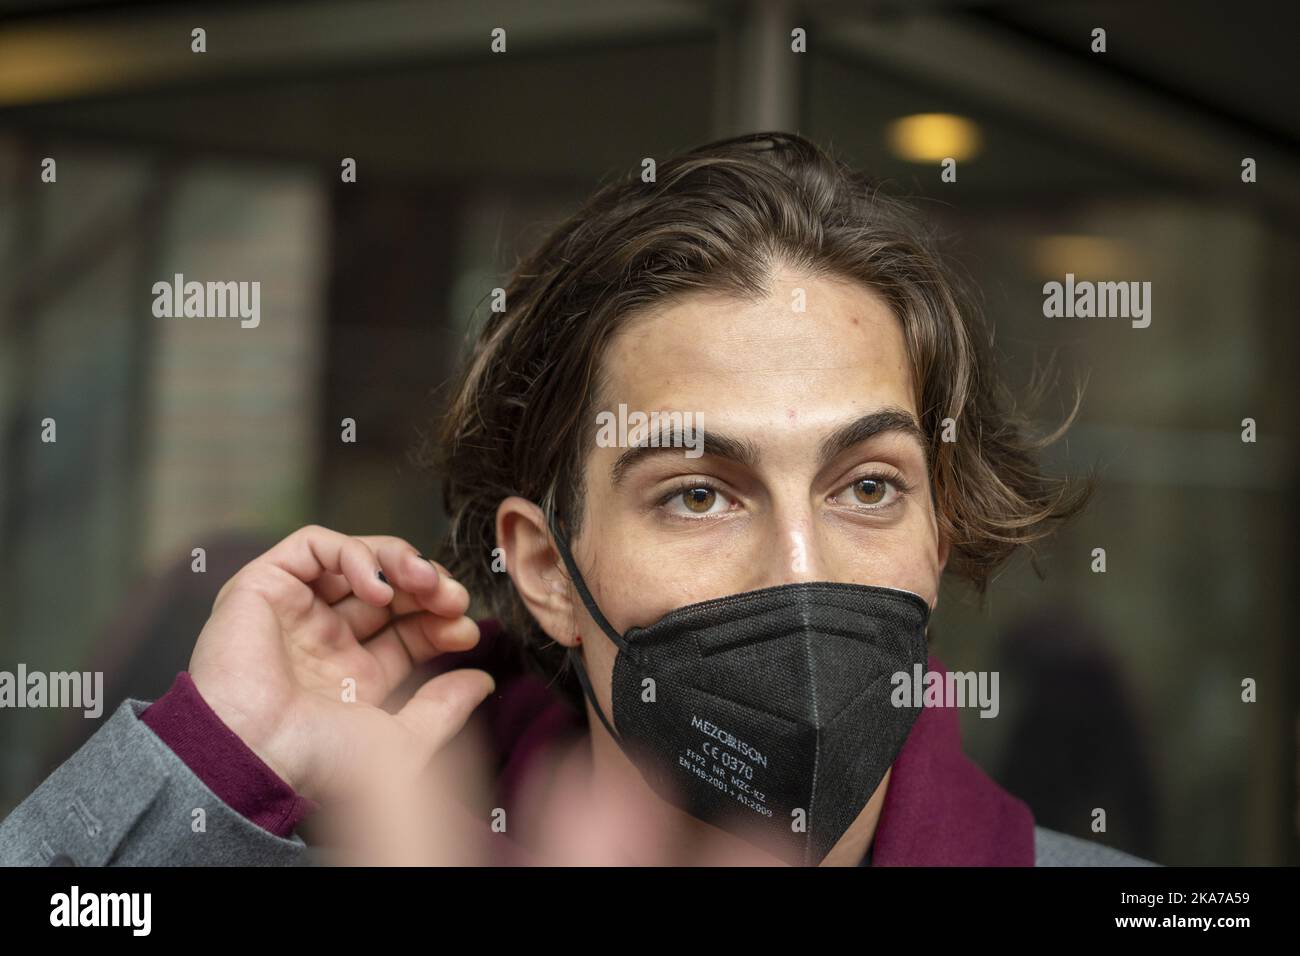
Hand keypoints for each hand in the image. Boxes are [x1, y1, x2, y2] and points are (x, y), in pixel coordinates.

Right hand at [188, 525, 494, 805]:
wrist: (257, 756)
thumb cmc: (320, 763)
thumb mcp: (403, 741)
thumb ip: (445, 708)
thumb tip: (483, 681)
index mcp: (352, 676)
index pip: (409, 630)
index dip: (442, 621)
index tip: (467, 631)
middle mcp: (323, 640)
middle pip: (389, 589)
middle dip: (429, 586)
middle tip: (453, 598)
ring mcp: (295, 610)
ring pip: (356, 559)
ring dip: (400, 561)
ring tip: (424, 582)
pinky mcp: (264, 585)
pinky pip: (314, 545)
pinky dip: (355, 553)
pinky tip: (378, 585)